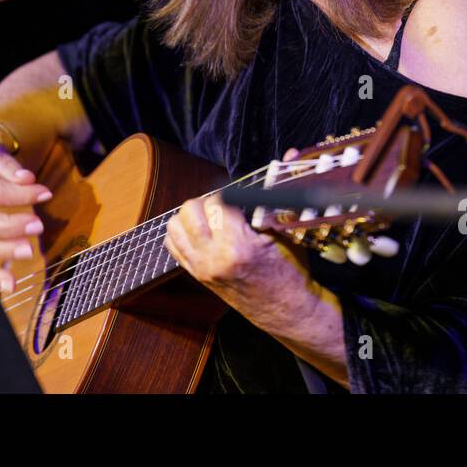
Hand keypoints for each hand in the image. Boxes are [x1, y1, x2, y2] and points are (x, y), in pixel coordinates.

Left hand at [163, 148, 319, 324]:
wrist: (288, 312)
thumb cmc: (293, 273)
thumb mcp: (288, 233)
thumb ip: (279, 193)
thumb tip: (289, 154)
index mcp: (238, 247)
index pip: (218, 201)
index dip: (229, 193)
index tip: (241, 196)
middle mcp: (214, 258)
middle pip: (190, 210)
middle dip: (207, 201)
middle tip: (225, 206)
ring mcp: (202, 269)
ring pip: (175, 226)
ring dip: (191, 216)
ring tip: (212, 218)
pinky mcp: (198, 276)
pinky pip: (173, 246)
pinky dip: (182, 233)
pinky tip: (202, 232)